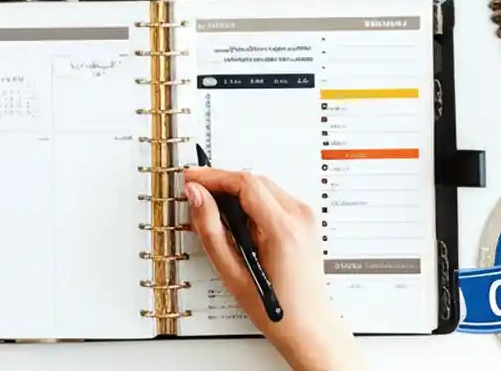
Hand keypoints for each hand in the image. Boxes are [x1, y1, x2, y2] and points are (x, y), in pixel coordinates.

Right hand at [184, 168, 366, 370]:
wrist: (308, 324)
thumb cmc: (277, 308)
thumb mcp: (232, 273)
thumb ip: (210, 230)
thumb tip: (197, 197)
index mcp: (283, 230)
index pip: (245, 183)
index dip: (214, 176)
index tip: (192, 178)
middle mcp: (300, 217)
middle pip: (254, 180)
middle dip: (222, 182)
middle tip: (196, 193)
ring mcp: (306, 216)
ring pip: (263, 185)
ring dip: (236, 191)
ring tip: (214, 208)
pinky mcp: (305, 219)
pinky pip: (273, 196)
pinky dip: (251, 200)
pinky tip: (237, 217)